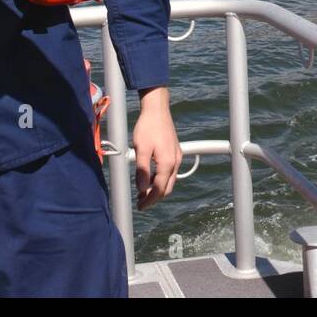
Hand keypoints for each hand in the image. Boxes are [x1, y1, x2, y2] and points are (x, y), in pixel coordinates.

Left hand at [132, 86, 181, 210]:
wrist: (157, 110)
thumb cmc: (148, 127)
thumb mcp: (141, 149)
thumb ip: (142, 171)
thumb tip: (142, 189)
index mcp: (168, 163)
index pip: (160, 189)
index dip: (150, 200)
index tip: (140, 206)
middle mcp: (175, 161)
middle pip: (167, 187)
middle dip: (155, 197)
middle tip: (140, 202)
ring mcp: (177, 156)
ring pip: (169, 180)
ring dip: (157, 188)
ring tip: (143, 191)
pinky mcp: (174, 151)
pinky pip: (170, 171)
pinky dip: (161, 178)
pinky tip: (150, 176)